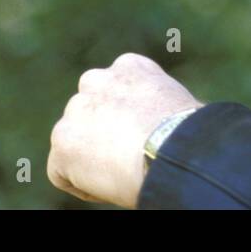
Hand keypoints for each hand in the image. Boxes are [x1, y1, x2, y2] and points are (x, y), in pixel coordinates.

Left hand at [48, 52, 203, 207]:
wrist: (171, 148)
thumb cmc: (188, 132)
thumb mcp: (175, 103)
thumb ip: (153, 105)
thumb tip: (154, 125)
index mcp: (128, 66)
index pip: (115, 90)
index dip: (125, 117)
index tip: (139, 135)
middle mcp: (96, 80)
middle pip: (89, 112)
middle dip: (100, 133)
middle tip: (123, 156)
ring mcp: (75, 111)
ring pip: (74, 142)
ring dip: (89, 158)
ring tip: (119, 173)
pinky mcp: (63, 142)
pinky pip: (62, 171)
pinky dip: (81, 184)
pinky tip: (109, 185)